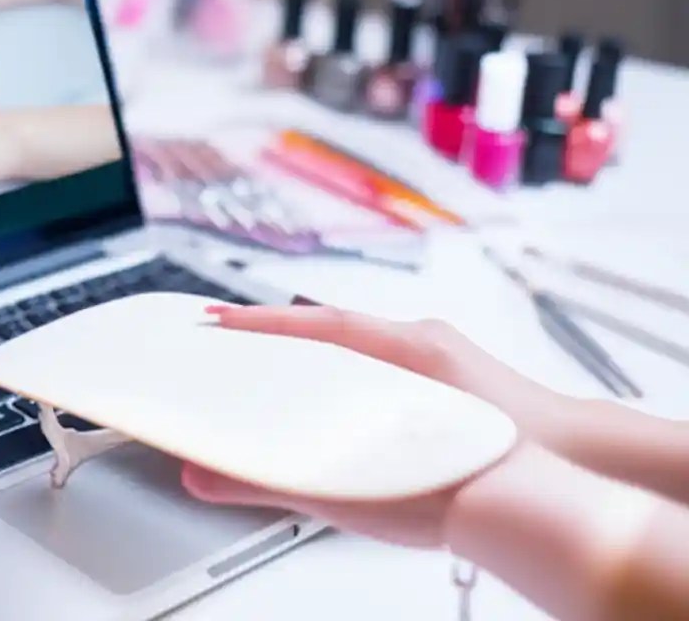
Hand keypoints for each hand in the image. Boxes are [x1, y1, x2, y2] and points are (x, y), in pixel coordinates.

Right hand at [181, 304, 554, 547]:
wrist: (569, 456)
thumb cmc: (507, 449)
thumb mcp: (407, 455)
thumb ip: (327, 459)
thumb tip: (249, 468)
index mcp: (411, 346)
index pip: (321, 324)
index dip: (265, 323)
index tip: (218, 320)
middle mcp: (418, 340)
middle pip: (328, 329)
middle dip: (274, 331)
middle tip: (224, 335)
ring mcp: (429, 355)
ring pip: (351, 347)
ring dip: (306, 352)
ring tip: (261, 365)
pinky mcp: (437, 375)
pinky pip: (372, 364)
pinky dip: (339, 373)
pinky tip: (326, 398)